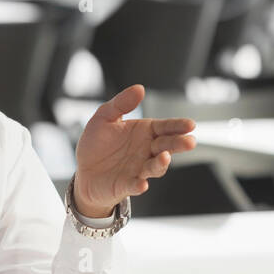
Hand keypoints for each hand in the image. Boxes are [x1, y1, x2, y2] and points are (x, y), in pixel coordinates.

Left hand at [73, 84, 195, 217]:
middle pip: (166, 146)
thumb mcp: (104, 117)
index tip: (190, 125)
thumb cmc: (97, 144)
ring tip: (164, 157)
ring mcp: (138, 169)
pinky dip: (139, 185)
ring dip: (161, 163)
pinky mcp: (126, 184)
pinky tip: (141, 184)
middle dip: (178, 144)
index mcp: (144, 132)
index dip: (178, 126)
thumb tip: (139, 88)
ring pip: (155, 167)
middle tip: (189, 142)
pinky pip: (135, 185)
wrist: (83, 171)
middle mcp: (146, 151)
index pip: (165, 127)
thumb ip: (121, 103)